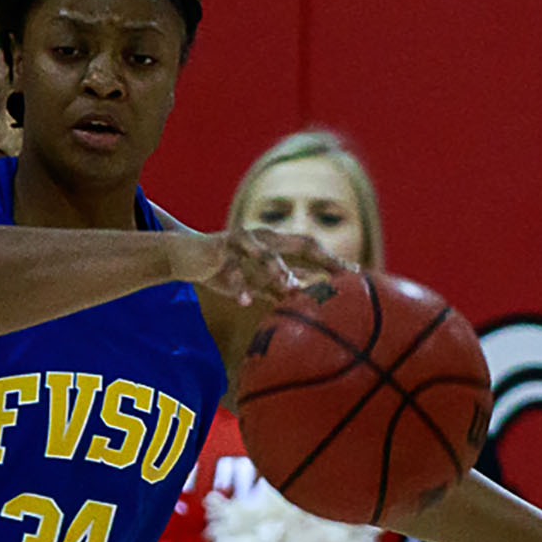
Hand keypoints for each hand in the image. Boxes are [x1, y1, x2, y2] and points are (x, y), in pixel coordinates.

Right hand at [176, 230, 348, 306]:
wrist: (185, 255)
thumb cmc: (224, 269)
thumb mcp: (254, 281)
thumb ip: (278, 289)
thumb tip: (305, 304)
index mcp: (275, 244)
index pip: (310, 250)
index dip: (331, 260)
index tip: (356, 273)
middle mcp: (264, 238)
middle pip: (299, 244)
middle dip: (320, 258)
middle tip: (339, 274)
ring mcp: (243, 241)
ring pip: (266, 254)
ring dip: (279, 270)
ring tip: (291, 286)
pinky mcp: (221, 249)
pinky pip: (233, 270)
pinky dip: (239, 286)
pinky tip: (245, 302)